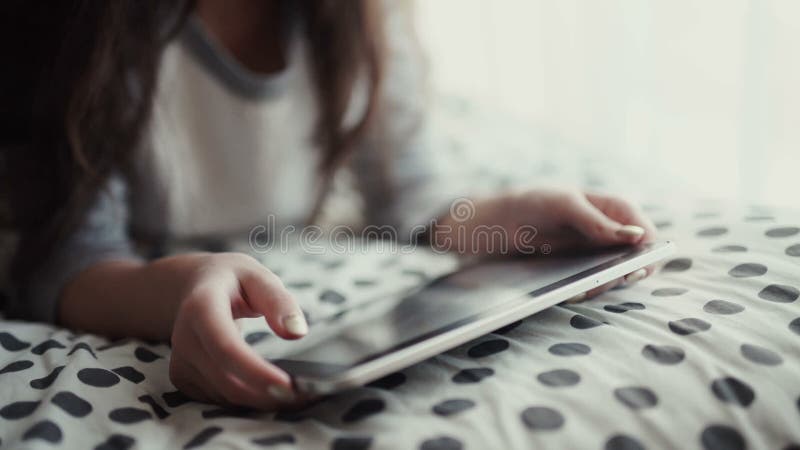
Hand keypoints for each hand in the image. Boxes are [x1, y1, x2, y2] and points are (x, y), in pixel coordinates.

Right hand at [165, 253, 306, 408]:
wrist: (193, 286)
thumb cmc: (231, 281)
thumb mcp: (258, 277)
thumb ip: (279, 301)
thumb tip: (297, 332)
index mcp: (201, 307)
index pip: (226, 347)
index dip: (255, 371)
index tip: (288, 386)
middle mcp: (185, 338)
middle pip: (226, 380)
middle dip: (266, 394)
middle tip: (305, 396)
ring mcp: (180, 361)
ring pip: (224, 395)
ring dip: (260, 401)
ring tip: (295, 395)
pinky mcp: (183, 378)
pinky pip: (218, 399)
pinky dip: (246, 400)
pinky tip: (268, 391)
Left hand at [433, 187, 656, 298]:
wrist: (489, 225)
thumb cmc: (527, 204)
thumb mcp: (562, 205)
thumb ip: (597, 221)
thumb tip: (638, 236)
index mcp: (609, 208)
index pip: (644, 229)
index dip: (648, 249)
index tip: (638, 267)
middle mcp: (605, 232)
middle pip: (634, 258)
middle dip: (626, 272)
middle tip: (606, 281)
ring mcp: (591, 253)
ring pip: (614, 275)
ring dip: (604, 285)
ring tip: (583, 289)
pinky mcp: (575, 270)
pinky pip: (592, 284)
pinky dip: (586, 291)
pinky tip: (571, 294)